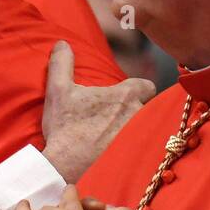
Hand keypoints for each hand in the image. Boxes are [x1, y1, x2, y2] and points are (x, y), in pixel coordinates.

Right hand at [42, 42, 155, 182]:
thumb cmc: (65, 128)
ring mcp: (143, 138)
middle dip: (140, 111)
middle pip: (151, 108)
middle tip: (121, 120)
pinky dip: (142, 150)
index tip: (125, 98)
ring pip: (151, 128)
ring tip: (124, 138)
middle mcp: (139, 115)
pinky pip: (150, 150)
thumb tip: (62, 43)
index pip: (146, 86)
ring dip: (142, 130)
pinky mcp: (142, 158)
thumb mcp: (58, 91)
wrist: (66, 166)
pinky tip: (128, 155)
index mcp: (124, 96)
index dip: (138, 91)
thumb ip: (62, 63)